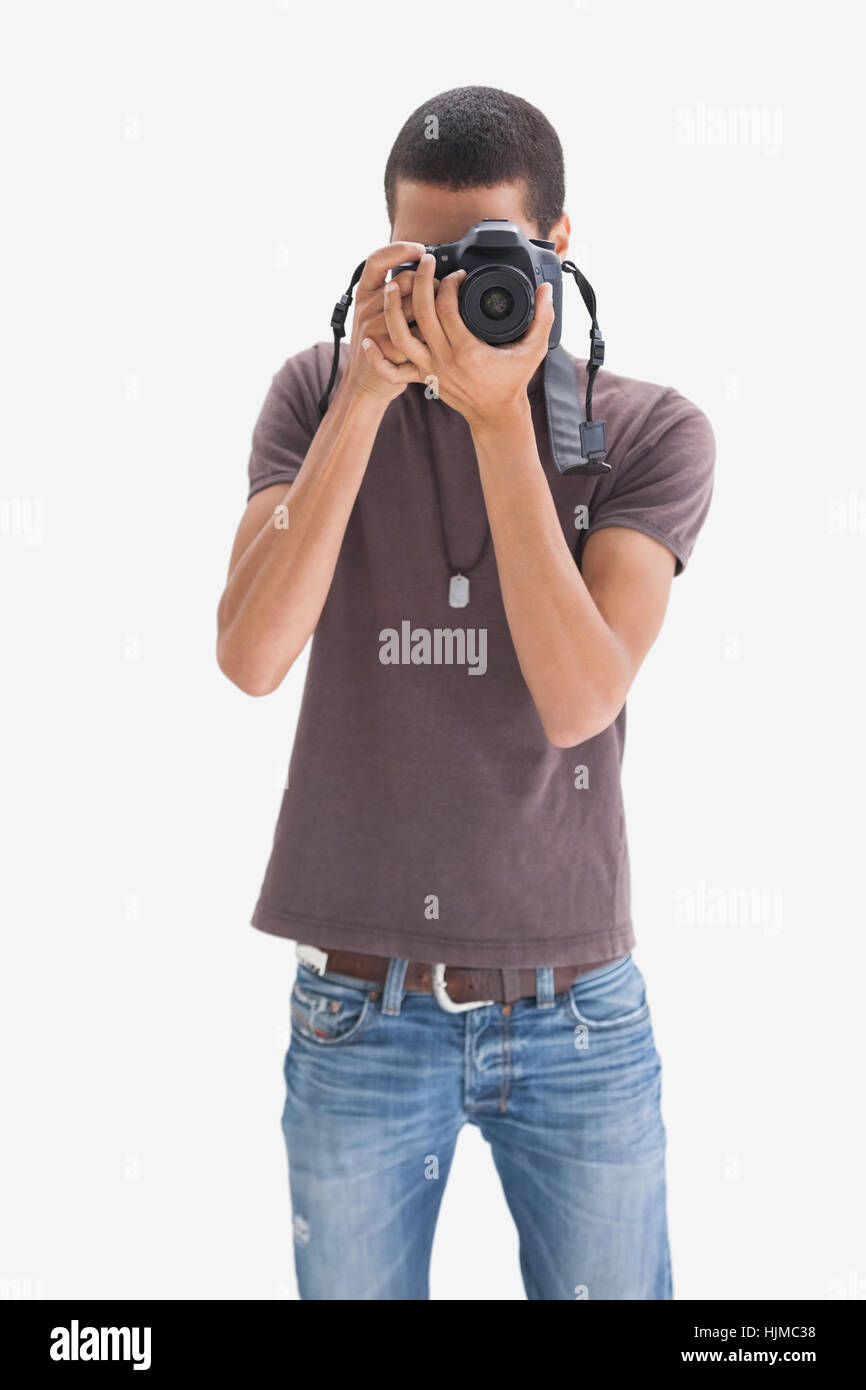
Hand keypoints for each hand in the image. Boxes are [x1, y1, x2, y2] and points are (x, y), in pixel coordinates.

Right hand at [340, 241, 429, 404]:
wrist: (365, 384)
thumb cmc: (377, 346)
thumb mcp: (375, 313)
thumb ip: (393, 293)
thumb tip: (422, 270)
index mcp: (363, 295)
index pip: (376, 260)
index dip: (398, 250)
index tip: (420, 249)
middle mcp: (366, 309)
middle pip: (405, 280)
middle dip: (429, 281)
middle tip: (443, 288)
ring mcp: (375, 330)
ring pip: (415, 305)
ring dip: (436, 305)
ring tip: (445, 311)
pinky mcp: (389, 350)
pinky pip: (420, 333)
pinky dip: (433, 332)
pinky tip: (439, 334)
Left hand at [365, 251, 554, 427]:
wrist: (496, 416)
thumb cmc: (512, 382)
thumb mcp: (533, 350)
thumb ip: (543, 319)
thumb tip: (547, 291)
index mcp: (467, 350)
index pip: (447, 308)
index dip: (449, 284)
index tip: (456, 275)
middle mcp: (444, 359)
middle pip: (422, 314)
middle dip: (421, 283)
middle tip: (425, 262)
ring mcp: (430, 369)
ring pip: (401, 336)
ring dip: (393, 309)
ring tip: (392, 285)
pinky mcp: (423, 378)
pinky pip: (394, 370)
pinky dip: (378, 358)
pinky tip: (367, 341)